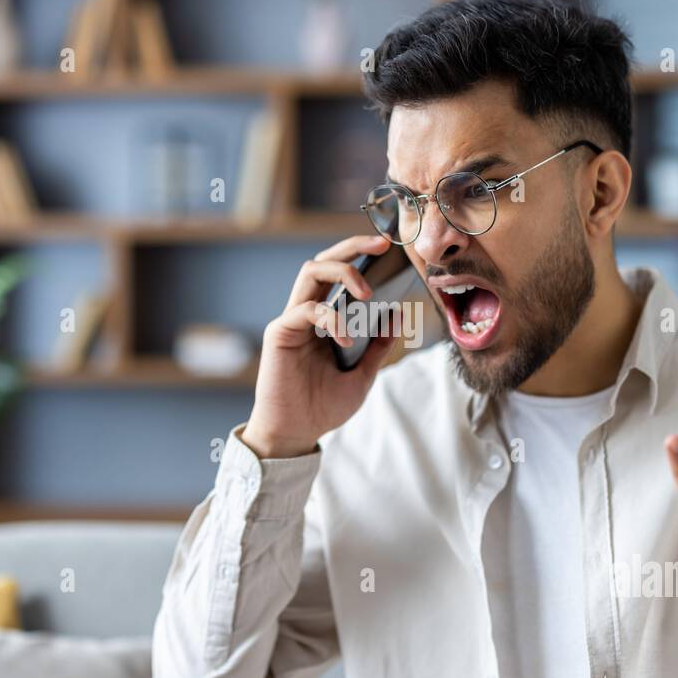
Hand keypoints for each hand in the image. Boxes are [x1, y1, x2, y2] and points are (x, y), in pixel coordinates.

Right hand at [240, 234, 400, 458]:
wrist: (295, 433)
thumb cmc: (323, 406)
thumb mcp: (363, 375)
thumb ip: (378, 346)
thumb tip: (397, 315)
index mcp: (324, 319)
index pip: (338, 275)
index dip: (359, 255)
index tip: (387, 247)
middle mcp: (306, 313)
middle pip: (323, 262)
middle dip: (351, 246)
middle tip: (380, 244)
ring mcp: (291, 320)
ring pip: (310, 272)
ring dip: (343, 274)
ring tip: (367, 295)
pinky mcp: (280, 332)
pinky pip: (306, 310)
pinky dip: (331, 318)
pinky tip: (345, 339)